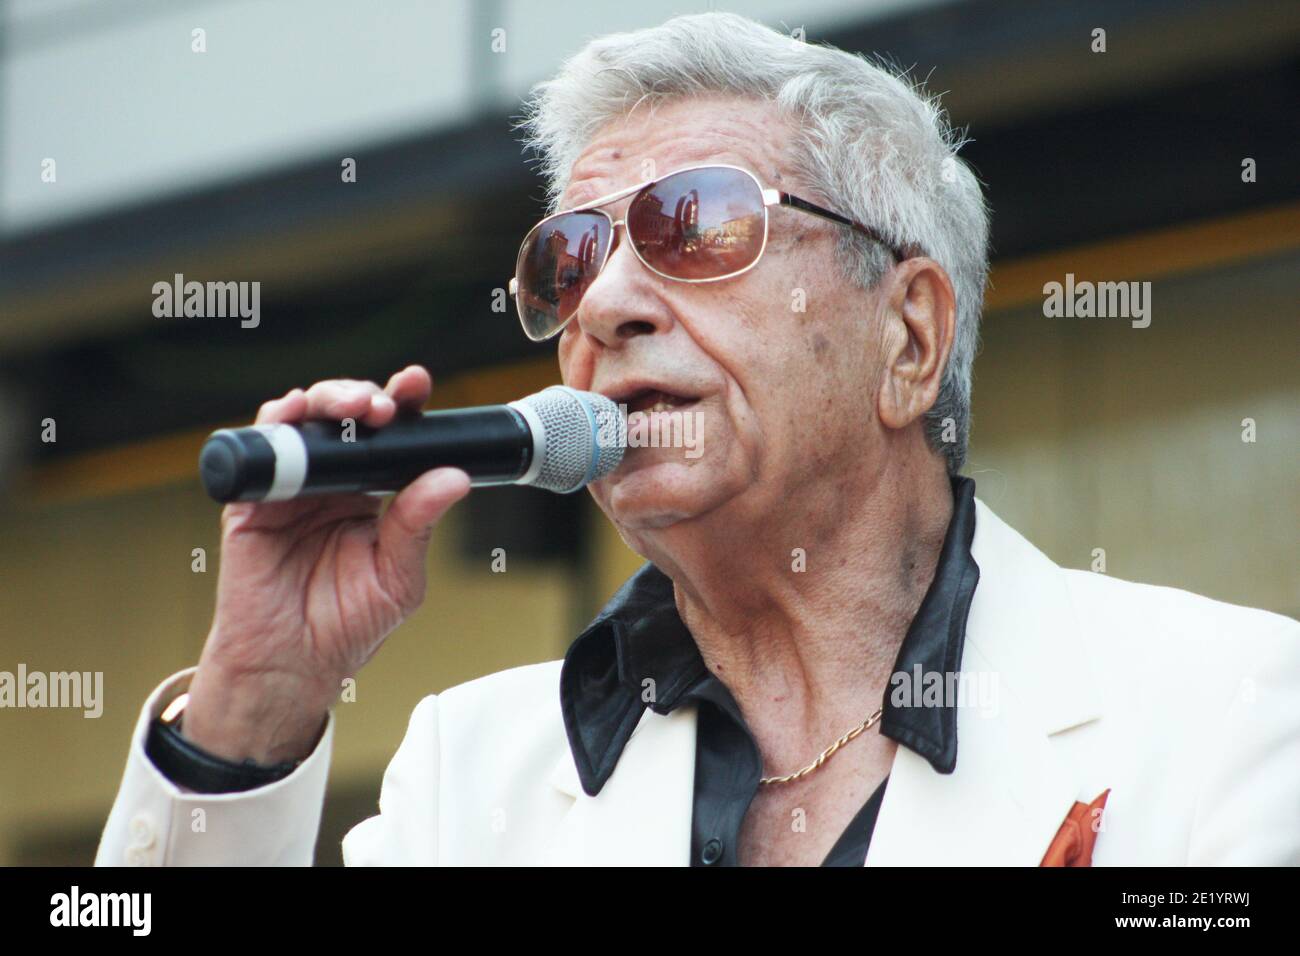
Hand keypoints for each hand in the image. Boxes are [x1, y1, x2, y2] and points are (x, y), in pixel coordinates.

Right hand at [183, 365, 470, 763]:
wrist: (290, 667)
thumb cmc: (344, 626)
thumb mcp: (398, 576)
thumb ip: (418, 525)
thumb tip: (453, 478)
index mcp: (370, 494)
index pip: (388, 438)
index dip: (401, 405)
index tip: (416, 385)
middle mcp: (330, 483)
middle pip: (344, 417)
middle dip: (364, 396)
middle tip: (384, 405)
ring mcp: (290, 487)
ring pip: (301, 420)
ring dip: (325, 400)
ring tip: (353, 408)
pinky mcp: (252, 501)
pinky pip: (259, 450)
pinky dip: (274, 424)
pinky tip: (293, 415)